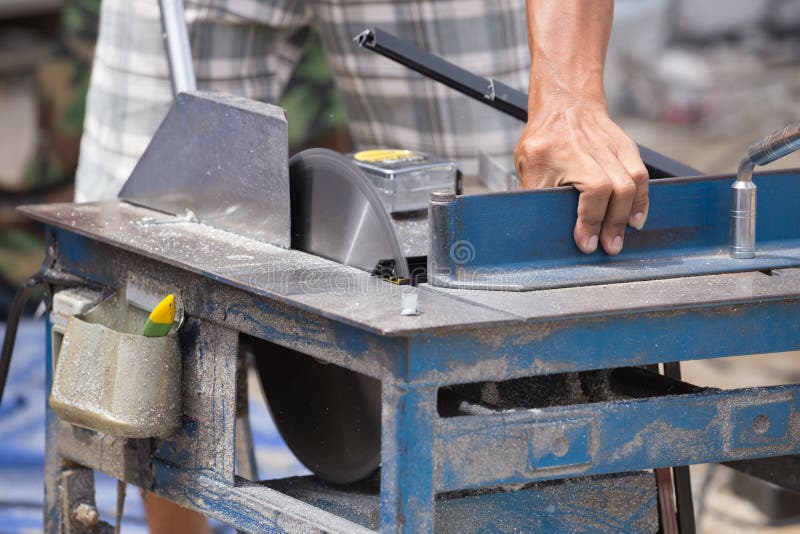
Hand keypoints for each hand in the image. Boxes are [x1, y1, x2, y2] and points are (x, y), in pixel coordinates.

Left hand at [514, 102, 648, 254]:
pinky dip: (642, 199)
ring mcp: (613, 146)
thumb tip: (538, 227)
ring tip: (623, 236)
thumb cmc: (544, 138)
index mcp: (564, 152)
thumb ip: (534, 193)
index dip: (591, 219)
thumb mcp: (528, 164)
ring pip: (634, 180)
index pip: (593, 189)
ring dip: (631, 212)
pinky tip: (636, 219)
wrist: (565, 103)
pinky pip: (641, 175)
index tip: (586, 243)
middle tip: (608, 247)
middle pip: (618, 187)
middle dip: (613, 222)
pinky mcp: (626, 147)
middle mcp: (592, 148)